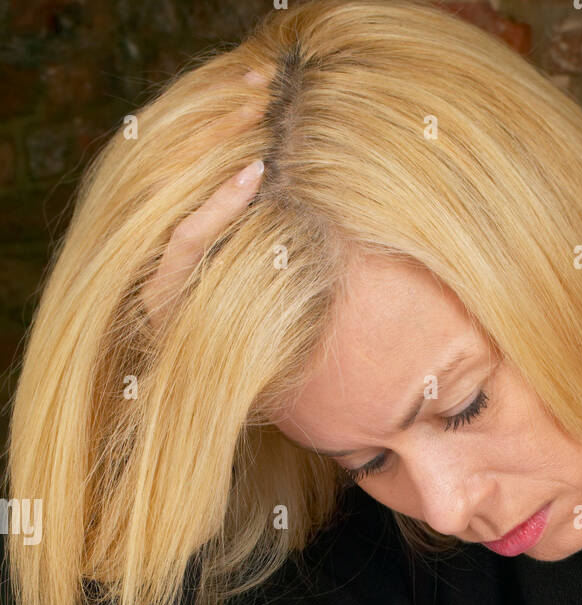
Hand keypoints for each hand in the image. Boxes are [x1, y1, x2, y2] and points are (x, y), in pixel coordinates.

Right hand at [140, 70, 266, 330]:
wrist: (229, 399)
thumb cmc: (260, 338)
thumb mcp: (265, 267)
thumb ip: (259, 226)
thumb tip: (285, 172)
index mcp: (172, 235)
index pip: (186, 161)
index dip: (216, 122)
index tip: (254, 89)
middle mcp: (156, 249)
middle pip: (178, 165)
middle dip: (219, 122)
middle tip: (260, 86)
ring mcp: (155, 273)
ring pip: (177, 194)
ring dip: (218, 151)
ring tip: (258, 119)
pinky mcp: (160, 298)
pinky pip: (187, 239)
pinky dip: (219, 204)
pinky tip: (251, 176)